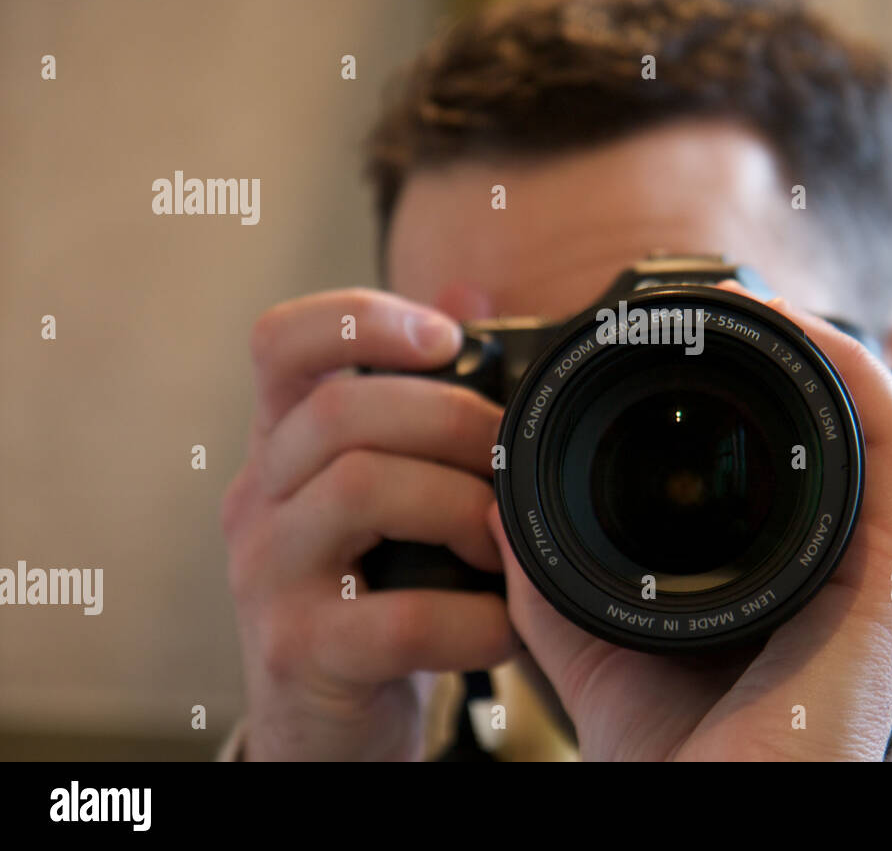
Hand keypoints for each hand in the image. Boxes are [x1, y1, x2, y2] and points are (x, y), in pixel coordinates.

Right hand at [221, 289, 516, 759]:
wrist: (324, 718)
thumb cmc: (371, 587)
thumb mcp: (384, 487)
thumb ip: (419, 398)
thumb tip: (471, 298)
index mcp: (283, 442)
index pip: (280, 340)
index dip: (359, 316)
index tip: (446, 337)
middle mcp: (258, 496)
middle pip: (340, 409)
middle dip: (450, 419)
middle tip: (508, 460)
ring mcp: (267, 575)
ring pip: (361, 489)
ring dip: (462, 506)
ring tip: (503, 541)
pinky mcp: (299, 652)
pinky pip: (401, 618)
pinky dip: (476, 619)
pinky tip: (504, 625)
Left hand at [488, 284, 891, 759]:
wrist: (703, 822)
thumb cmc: (670, 760)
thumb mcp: (597, 650)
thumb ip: (555, 583)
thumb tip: (501, 511)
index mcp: (788, 578)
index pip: (796, 463)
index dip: (760, 389)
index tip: (689, 341)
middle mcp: (842, 566)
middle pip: (848, 432)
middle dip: (797, 355)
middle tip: (728, 306)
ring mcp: (876, 570)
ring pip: (888, 423)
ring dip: (828, 350)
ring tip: (757, 306)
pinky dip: (862, 378)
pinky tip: (797, 336)